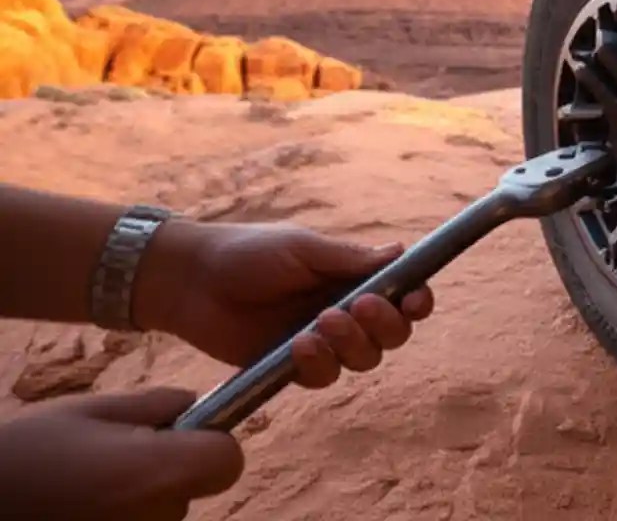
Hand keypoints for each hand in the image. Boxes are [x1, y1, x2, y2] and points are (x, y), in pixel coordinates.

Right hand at [0, 387, 242, 520]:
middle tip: (114, 455)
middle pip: (193, 487)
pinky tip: (81, 504)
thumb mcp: (89, 411)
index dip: (210, 442)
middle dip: (169, 467)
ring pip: (164, 510)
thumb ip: (155, 404)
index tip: (175, 432)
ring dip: (142, 495)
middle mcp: (160, 516)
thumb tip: (194, 404)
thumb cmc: (26, 455)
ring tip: (87, 483)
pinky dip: (120, 514)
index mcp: (159, 473)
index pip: (227, 460)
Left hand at [135, 220, 433, 387]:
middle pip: (393, 334)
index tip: (414, 301)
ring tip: (319, 324)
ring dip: (351, 344)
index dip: (417, 301)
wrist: (190, 280)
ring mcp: (322, 342)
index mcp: (352, 278)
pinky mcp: (294, 367)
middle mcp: (345, 312)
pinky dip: (319, 363)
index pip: (403, 294)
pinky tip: (298, 346)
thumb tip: (401, 253)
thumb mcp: (302, 248)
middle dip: (384, 325)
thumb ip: (350, 259)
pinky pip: (325, 378)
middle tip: (359, 307)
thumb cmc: (246, 252)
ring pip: (364, 360)